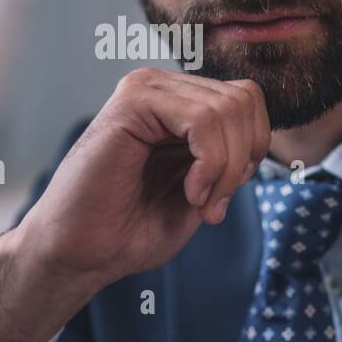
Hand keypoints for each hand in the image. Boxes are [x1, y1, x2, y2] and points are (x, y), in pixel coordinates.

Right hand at [19, 67, 271, 284]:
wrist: (79, 253)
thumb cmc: (129, 230)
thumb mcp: (201, 193)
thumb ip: (230, 161)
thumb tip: (262, 140)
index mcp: (178, 104)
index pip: (247, 99)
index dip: (252, 149)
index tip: (222, 197)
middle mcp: (162, 87)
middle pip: (245, 99)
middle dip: (243, 160)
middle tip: (213, 205)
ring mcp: (146, 88)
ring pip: (229, 108)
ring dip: (226, 168)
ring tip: (198, 202)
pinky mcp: (132, 102)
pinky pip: (204, 119)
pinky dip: (211, 164)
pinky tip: (190, 191)